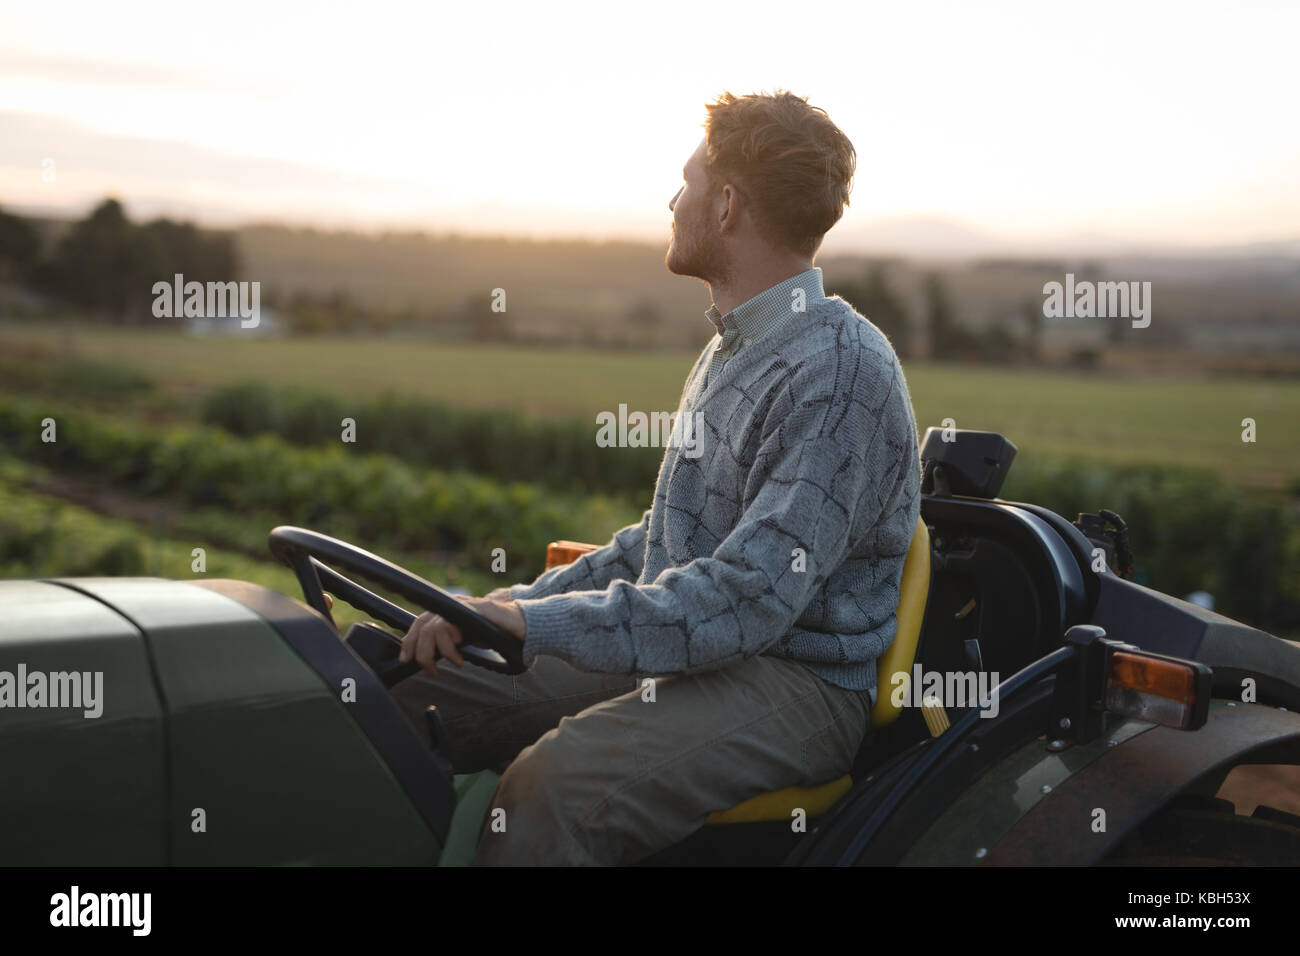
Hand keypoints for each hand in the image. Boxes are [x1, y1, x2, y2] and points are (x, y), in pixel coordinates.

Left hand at [398, 594, 525, 676]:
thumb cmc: (499, 634)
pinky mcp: (473, 610)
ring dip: (437, 653)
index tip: (405, 659)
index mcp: (450, 611)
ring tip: (453, 664)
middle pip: (422, 624)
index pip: (421, 622)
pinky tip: (459, 659)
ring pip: (432, 629)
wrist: (525, 624)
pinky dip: (449, 649)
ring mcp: (463, 606)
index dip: (409, 640)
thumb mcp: (469, 639)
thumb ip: (451, 642)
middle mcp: (453, 605)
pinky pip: (449, 628)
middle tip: (430, 669)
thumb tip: (430, 658)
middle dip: (419, 650)